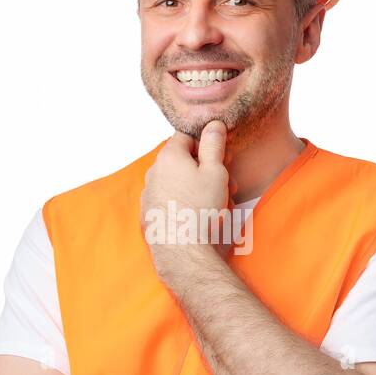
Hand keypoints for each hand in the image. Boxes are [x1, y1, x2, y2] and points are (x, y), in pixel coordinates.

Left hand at [140, 121, 233, 277]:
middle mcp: (154, 171)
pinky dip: (184, 203)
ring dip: (197, 188)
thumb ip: (214, 144)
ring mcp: (149, 194)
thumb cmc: (201, 209)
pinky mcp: (149, 213)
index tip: (221, 158)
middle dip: (205, 169)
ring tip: (217, 204)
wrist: (183, 251)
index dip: (207, 144)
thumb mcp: (215, 171)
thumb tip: (213, 123)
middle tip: (226, 184)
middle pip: (182, 161)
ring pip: (177, 182)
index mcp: (169, 156)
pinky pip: (169, 200)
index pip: (187, 136)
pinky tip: (198, 216)